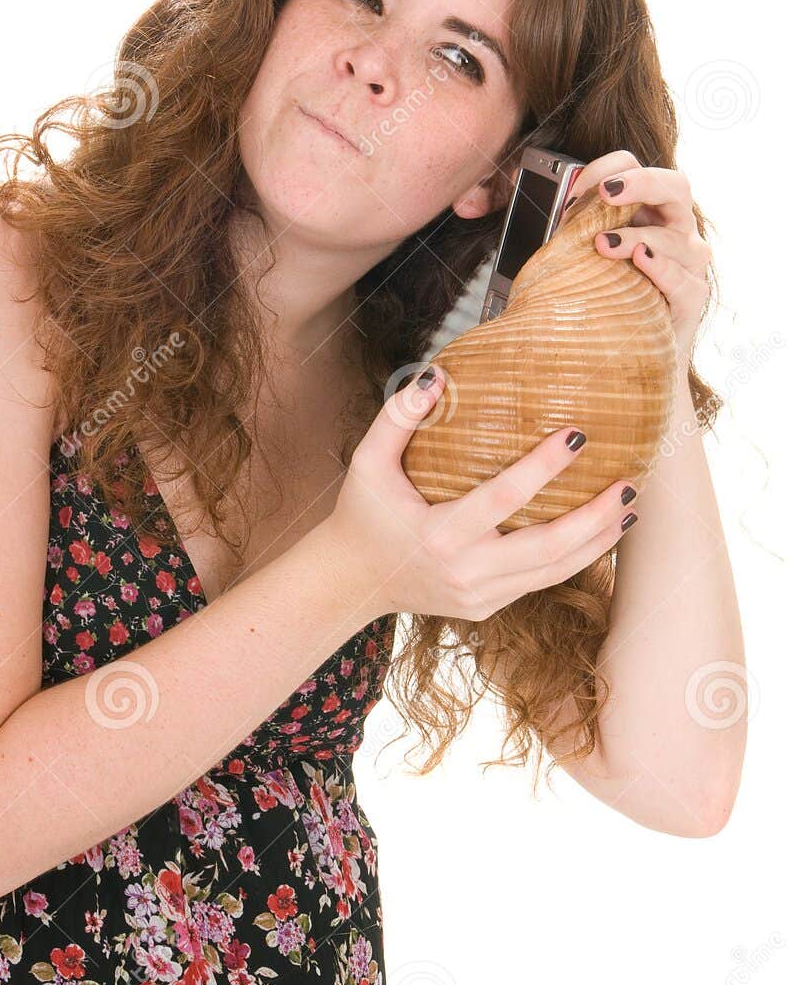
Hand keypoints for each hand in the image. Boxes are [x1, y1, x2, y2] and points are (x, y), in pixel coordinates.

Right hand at [325, 366, 640, 623]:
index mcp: (437, 535)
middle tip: (630, 483)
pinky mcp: (487, 608)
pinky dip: (579, 558)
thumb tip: (439, 376)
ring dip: (599, 540)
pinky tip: (603, 532)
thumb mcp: (367, 462)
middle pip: (547, 547)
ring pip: (554, 572)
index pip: (502, 499)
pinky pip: (542, 582)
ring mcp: (479, 596)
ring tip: (631, 507)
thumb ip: (397, 417)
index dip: (543, 468)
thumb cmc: (365, 512)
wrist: (353, 581)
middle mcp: (464, 572)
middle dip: (595, 517)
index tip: (579, 435)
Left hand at [564, 151, 712, 357]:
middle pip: (675, 187)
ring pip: (677, 237)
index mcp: (648, 209)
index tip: (575, 189)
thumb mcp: (582, 253)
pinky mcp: (692, 297)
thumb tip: (524, 185)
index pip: (637, 169)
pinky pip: (685, 280)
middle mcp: (675, 229)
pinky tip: (642, 261)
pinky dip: (663, 268)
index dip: (609, 168)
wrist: (630, 352)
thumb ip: (568, 223)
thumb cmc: (606, 296)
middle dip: (642, 183)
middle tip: (607, 192)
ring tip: (604, 243)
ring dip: (638, 235)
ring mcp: (688, 262)